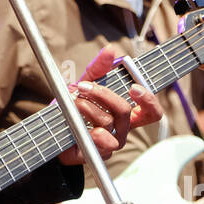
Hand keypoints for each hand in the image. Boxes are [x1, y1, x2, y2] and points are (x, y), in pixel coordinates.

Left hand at [58, 44, 161, 166]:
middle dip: (104, 95)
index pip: (151, 112)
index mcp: (126, 114)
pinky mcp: (95, 154)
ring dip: (89, 109)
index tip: (134, 88)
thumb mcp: (86, 83)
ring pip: (108, 123)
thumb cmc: (75, 107)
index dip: (148, 101)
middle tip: (84, 87)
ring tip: (75, 102)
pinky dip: (88, 131)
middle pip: (125, 112)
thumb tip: (110, 50)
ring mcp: (110, 143)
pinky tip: (79, 125)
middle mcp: (122, 129)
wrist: (53, 130)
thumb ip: (99, 68)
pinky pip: (98, 143)